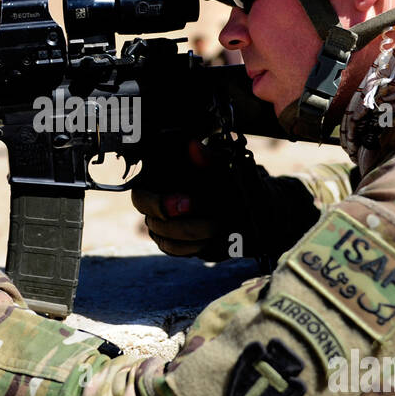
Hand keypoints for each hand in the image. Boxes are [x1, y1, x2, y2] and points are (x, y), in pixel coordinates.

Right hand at [131, 138, 316, 263]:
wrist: (253, 207)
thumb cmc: (235, 183)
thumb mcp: (226, 169)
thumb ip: (209, 159)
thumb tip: (194, 146)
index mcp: (162, 179)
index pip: (142, 196)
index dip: (159, 204)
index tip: (189, 205)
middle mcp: (158, 202)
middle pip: (153, 221)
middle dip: (182, 226)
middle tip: (212, 225)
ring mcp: (165, 223)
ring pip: (164, 238)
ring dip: (191, 238)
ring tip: (218, 231)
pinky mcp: (175, 240)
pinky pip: (174, 250)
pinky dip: (192, 248)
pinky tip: (211, 242)